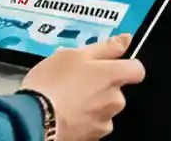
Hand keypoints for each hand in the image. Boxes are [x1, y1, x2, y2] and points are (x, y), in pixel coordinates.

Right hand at [21, 34, 145, 140]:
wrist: (33, 120)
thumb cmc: (52, 83)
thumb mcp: (73, 55)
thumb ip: (105, 48)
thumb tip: (127, 39)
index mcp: (113, 76)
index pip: (137, 70)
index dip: (124, 66)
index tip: (106, 65)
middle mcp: (115, 100)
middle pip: (117, 91)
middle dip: (102, 87)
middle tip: (76, 82)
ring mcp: (104, 122)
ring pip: (104, 109)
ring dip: (92, 105)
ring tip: (67, 101)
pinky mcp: (92, 138)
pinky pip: (92, 126)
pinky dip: (83, 121)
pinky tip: (65, 115)